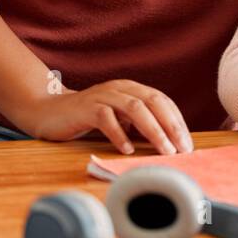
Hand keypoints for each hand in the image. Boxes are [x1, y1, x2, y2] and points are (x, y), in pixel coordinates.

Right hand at [21, 80, 193, 155]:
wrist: (50, 111)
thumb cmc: (89, 118)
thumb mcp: (119, 118)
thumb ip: (139, 124)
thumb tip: (168, 144)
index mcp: (132, 88)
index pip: (162, 101)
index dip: (177, 121)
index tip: (187, 144)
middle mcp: (120, 88)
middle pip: (153, 102)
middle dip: (171, 126)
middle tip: (182, 149)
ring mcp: (103, 96)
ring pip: (135, 108)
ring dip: (153, 130)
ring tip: (164, 150)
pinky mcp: (86, 108)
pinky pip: (106, 118)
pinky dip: (119, 134)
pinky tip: (127, 150)